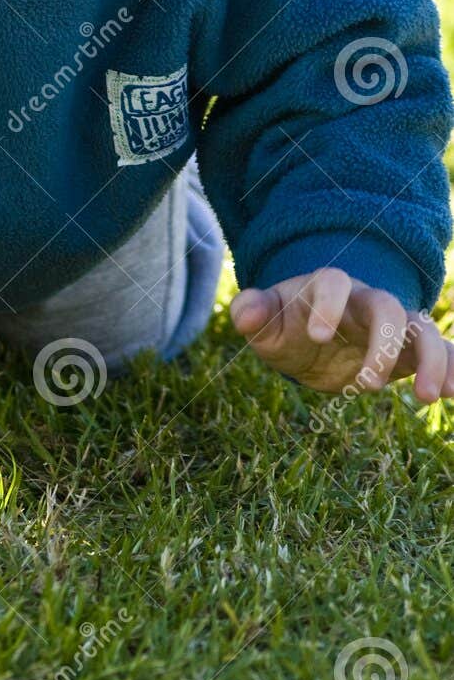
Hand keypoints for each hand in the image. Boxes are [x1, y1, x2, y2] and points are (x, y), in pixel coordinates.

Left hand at [229, 267, 453, 401]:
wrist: (312, 339)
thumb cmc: (287, 326)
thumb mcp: (265, 323)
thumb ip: (252, 312)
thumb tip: (245, 314)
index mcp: (327, 288)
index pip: (334, 281)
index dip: (328, 304)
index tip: (316, 337)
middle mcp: (365, 301)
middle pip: (386, 306)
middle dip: (384, 343)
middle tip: (369, 386)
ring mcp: (393, 325)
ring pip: (423, 328)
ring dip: (432, 359)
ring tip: (427, 398)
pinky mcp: (411, 350)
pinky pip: (443, 351)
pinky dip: (452, 368)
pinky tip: (453, 393)